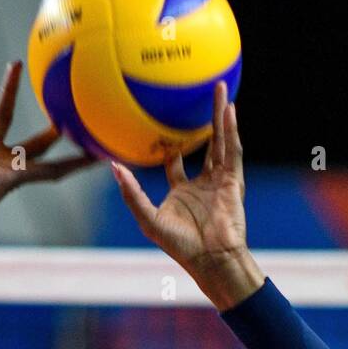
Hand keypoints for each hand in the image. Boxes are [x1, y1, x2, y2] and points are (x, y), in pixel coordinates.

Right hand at [0, 62, 95, 280]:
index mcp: (16, 177)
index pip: (56, 169)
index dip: (79, 162)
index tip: (104, 153)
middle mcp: (6, 163)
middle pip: (39, 141)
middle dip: (58, 127)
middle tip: (76, 103)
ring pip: (2, 117)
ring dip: (8, 93)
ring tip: (15, 65)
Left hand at [111, 81, 263, 308]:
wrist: (211, 259)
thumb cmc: (180, 246)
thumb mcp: (148, 219)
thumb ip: (132, 194)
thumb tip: (114, 167)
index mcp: (182, 192)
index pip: (175, 163)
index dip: (170, 148)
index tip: (161, 129)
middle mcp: (202, 184)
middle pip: (203, 145)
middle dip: (201, 122)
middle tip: (197, 96)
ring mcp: (220, 181)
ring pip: (221, 141)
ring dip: (220, 115)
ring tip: (219, 88)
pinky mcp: (233, 182)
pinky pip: (232, 150)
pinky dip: (231, 130)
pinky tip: (229, 109)